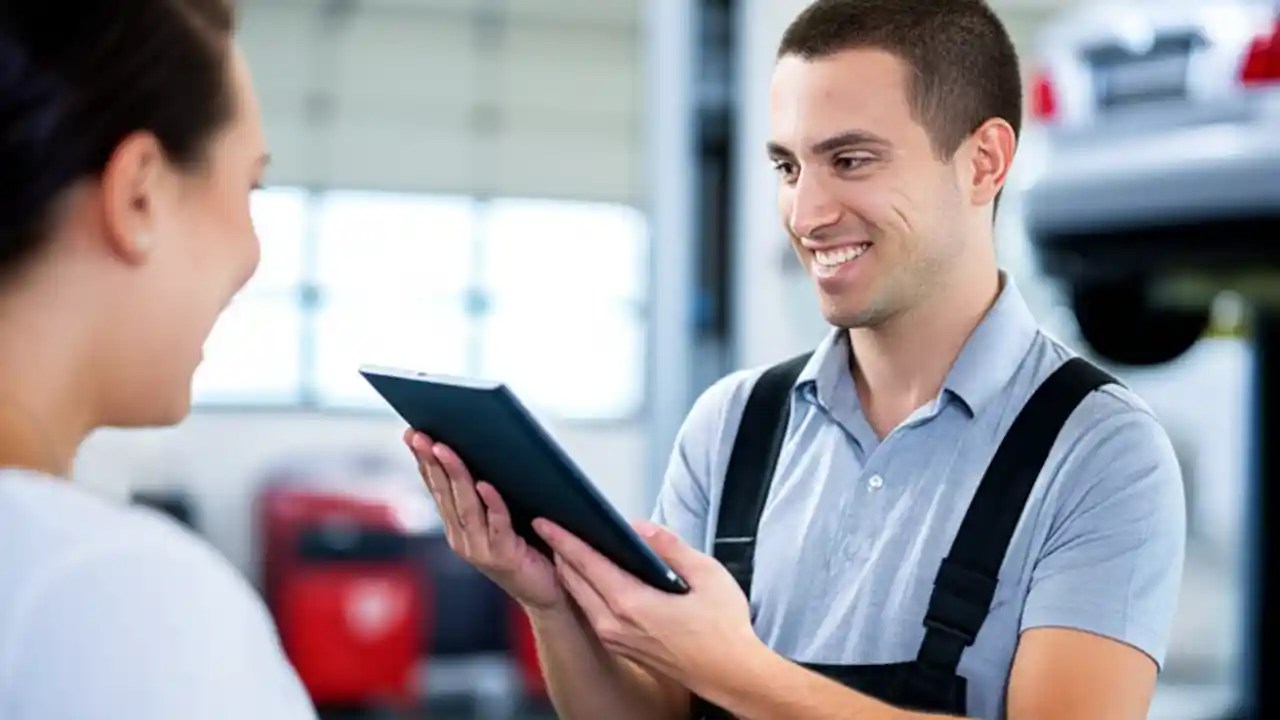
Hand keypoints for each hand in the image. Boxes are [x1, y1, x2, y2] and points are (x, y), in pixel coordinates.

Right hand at [405, 429, 565, 612]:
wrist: (548, 595)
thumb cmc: (529, 551)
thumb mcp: (502, 519)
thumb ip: (490, 495)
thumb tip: (487, 448)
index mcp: (458, 527)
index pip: (436, 488)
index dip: (424, 462)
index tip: (413, 434)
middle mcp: (463, 538)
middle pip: (444, 493)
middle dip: (431, 462)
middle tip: (421, 435)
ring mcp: (481, 549)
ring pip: (464, 506)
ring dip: (454, 475)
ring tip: (444, 449)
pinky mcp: (505, 557)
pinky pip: (497, 526)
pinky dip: (491, 504)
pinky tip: (485, 484)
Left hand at [533, 518, 763, 694]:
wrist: (731, 676)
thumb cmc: (723, 630)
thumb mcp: (706, 575)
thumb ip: (670, 546)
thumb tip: (641, 527)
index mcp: (631, 604)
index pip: (586, 563)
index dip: (563, 539)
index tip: (545, 522)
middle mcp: (614, 624)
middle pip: (573, 581)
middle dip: (559, 552)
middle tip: (549, 527)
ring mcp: (615, 639)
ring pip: (580, 598)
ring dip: (570, 572)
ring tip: (565, 547)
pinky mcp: (621, 647)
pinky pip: (591, 612)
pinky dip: (584, 590)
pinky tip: (589, 576)